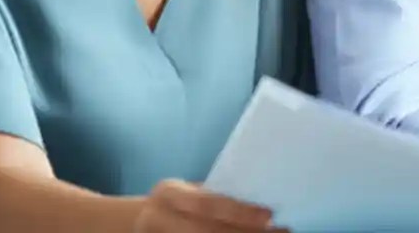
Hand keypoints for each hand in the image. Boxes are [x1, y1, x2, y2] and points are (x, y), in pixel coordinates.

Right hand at [133, 179, 286, 232]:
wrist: (141, 221)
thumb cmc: (179, 201)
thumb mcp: (189, 190)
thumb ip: (215, 194)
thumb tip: (262, 202)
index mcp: (168, 192)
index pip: (206, 203)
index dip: (238, 211)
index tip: (269, 215)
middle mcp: (157, 217)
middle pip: (206, 231)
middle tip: (278, 232)